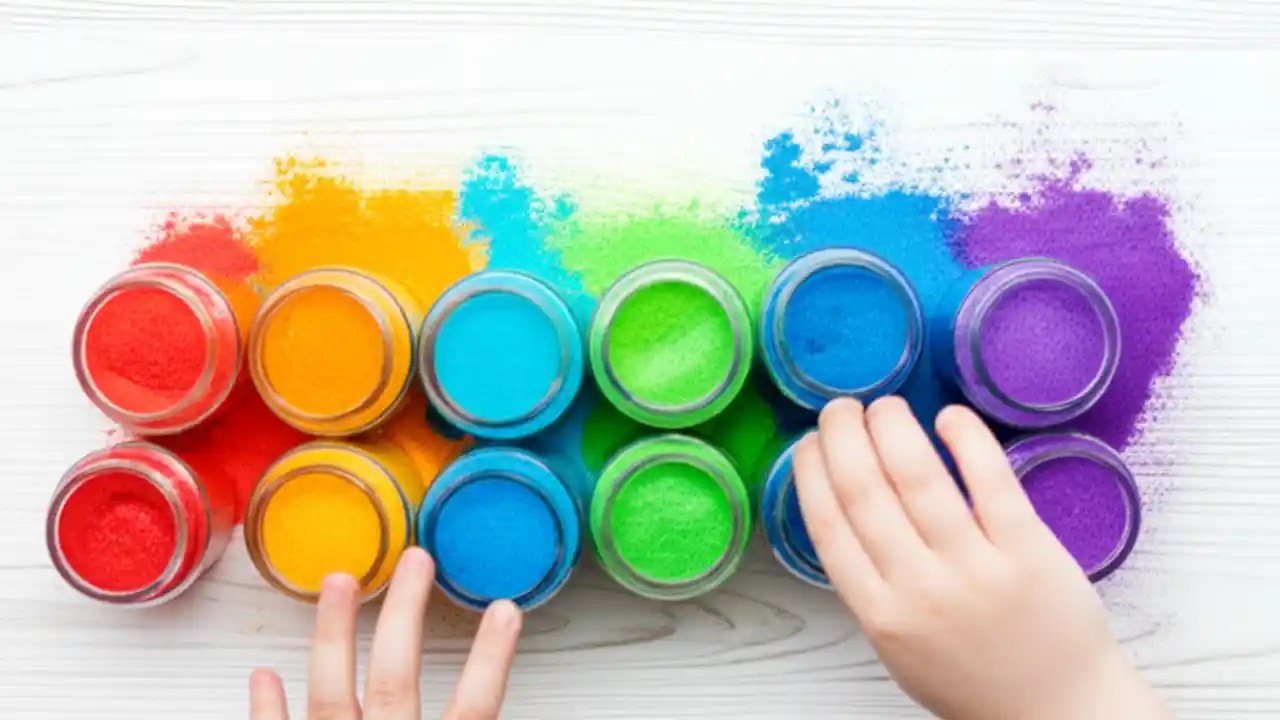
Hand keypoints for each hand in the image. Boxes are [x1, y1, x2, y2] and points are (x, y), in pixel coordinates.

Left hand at [249, 547, 522, 719]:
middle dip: (404, 615)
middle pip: (395, 681)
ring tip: (339, 580)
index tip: (505, 609)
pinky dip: (268, 708)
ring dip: (333, 635)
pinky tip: (263, 675)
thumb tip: (502, 713)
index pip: (474, 708)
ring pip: (331, 695)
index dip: (491, 658)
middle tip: (416, 560)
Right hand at [794, 397, 1167, 719]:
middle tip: (840, 409)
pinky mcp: (1029, 550)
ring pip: (917, 478)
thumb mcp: (900, 647)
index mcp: (881, 616)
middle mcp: (921, 590)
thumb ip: (873, 587)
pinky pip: (990, 480)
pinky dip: (965, 438)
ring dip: (892, 427)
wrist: (1058, 712)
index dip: (811, 474)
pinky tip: (949, 416)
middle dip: (843, 437)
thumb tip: (845, 507)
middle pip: (864, 492)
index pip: (829, 527)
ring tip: (885, 405)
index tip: (807, 444)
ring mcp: (976, 569)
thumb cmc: (975, 679)